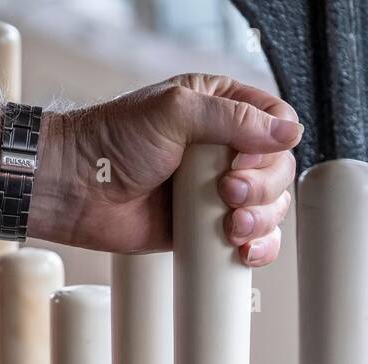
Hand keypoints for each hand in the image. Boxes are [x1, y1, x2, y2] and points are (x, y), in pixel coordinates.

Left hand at [0, 74, 301, 267]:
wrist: (75, 189)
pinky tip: (243, 251)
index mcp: (220, 107)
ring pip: (271, 207)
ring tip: (230, 225)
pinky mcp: (206, 227)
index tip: (242, 163)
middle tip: (227, 194)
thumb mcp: (175, 113)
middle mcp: (224, 148)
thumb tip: (292, 131)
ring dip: (262, 221)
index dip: (272, 147)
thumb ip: (232, 119)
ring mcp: (217, 190)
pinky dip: (257, 248)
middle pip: (279, 169)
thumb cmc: (113, 141)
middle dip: (263, 188)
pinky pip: (251, 240)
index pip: (277, 121)